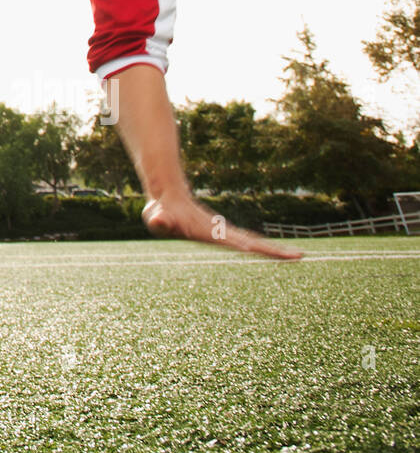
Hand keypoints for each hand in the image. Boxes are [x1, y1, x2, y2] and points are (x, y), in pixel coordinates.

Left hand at [142, 191, 303, 260]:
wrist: (167, 196)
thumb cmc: (159, 212)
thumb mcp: (154, 217)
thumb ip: (157, 220)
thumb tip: (157, 221)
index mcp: (206, 231)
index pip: (228, 240)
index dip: (242, 245)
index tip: (259, 251)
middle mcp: (219, 231)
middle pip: (250, 242)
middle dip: (273, 250)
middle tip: (298, 257)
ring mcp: (222, 232)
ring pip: (252, 241)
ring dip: (273, 250)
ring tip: (296, 256)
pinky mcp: (222, 233)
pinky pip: (247, 241)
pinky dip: (262, 247)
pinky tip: (274, 252)